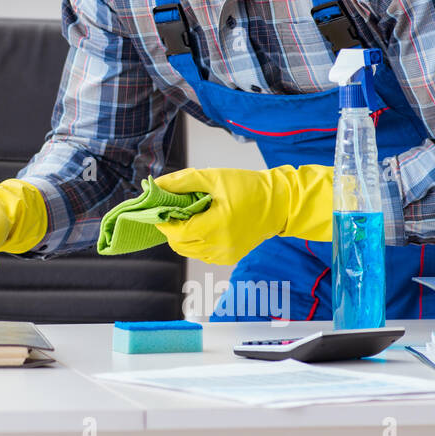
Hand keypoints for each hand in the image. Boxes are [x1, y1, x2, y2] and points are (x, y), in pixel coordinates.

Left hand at [151, 165, 333, 265]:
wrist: (279, 203)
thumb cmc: (247, 187)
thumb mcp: (212, 177)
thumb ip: (181, 182)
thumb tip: (155, 185)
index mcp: (216, 225)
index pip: (176, 232)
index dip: (164, 221)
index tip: (160, 209)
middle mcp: (220, 246)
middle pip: (179, 244)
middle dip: (171, 228)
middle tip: (174, 210)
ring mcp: (226, 255)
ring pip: (189, 251)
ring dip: (183, 236)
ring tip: (190, 216)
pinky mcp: (230, 258)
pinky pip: (202, 254)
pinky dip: (196, 243)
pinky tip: (203, 226)